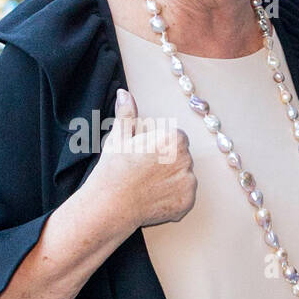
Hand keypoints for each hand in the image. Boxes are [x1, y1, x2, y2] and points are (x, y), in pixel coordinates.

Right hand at [91, 88, 196, 231]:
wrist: (110, 205)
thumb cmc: (114, 169)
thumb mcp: (119, 137)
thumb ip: (127, 114)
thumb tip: (124, 93)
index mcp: (173, 139)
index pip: (176, 138)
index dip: (159, 147)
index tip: (144, 156)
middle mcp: (186, 160)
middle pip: (181, 157)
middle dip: (167, 162)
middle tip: (144, 172)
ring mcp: (188, 183)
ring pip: (183, 176)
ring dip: (171, 180)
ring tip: (148, 186)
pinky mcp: (187, 203)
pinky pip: (184, 196)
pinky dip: (173, 198)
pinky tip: (154, 197)